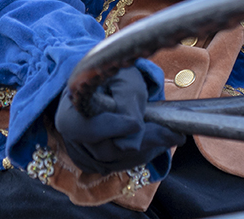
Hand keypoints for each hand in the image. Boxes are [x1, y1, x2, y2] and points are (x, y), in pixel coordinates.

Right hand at [54, 64, 184, 174]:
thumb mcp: (122, 80)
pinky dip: (141, 156)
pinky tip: (160, 144)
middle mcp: (73, 138)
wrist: (104, 84)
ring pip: (116, 162)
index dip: (114, 127)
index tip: (138, 122)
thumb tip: (135, 134)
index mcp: (71, 113)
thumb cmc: (113, 78)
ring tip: (172, 137)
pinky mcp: (97, 161)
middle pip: (106, 150)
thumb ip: (128, 103)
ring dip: (146, 151)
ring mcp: (83, 153)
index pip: (90, 129)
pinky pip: (120, 165)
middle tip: (173, 135)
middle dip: (142, 142)